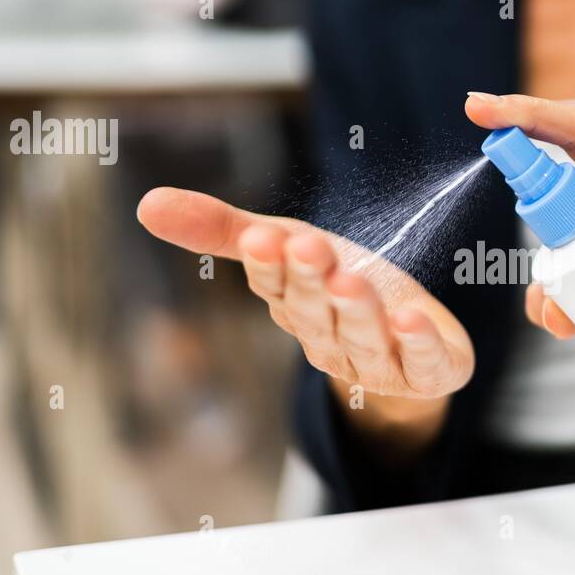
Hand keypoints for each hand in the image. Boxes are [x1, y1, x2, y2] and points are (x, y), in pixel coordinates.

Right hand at [137, 188, 473, 437]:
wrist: (412, 340)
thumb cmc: (341, 285)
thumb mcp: (289, 247)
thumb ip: (225, 229)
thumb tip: (145, 203)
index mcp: (294, 310)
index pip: (276, 289)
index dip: (270, 267)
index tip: (263, 239)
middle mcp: (331, 342)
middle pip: (317, 312)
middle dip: (311, 281)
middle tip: (306, 245)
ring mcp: (379, 362)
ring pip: (365, 338)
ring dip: (358, 310)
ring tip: (352, 280)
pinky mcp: (429, 372)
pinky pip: (424, 363)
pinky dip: (420, 342)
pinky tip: (413, 318)